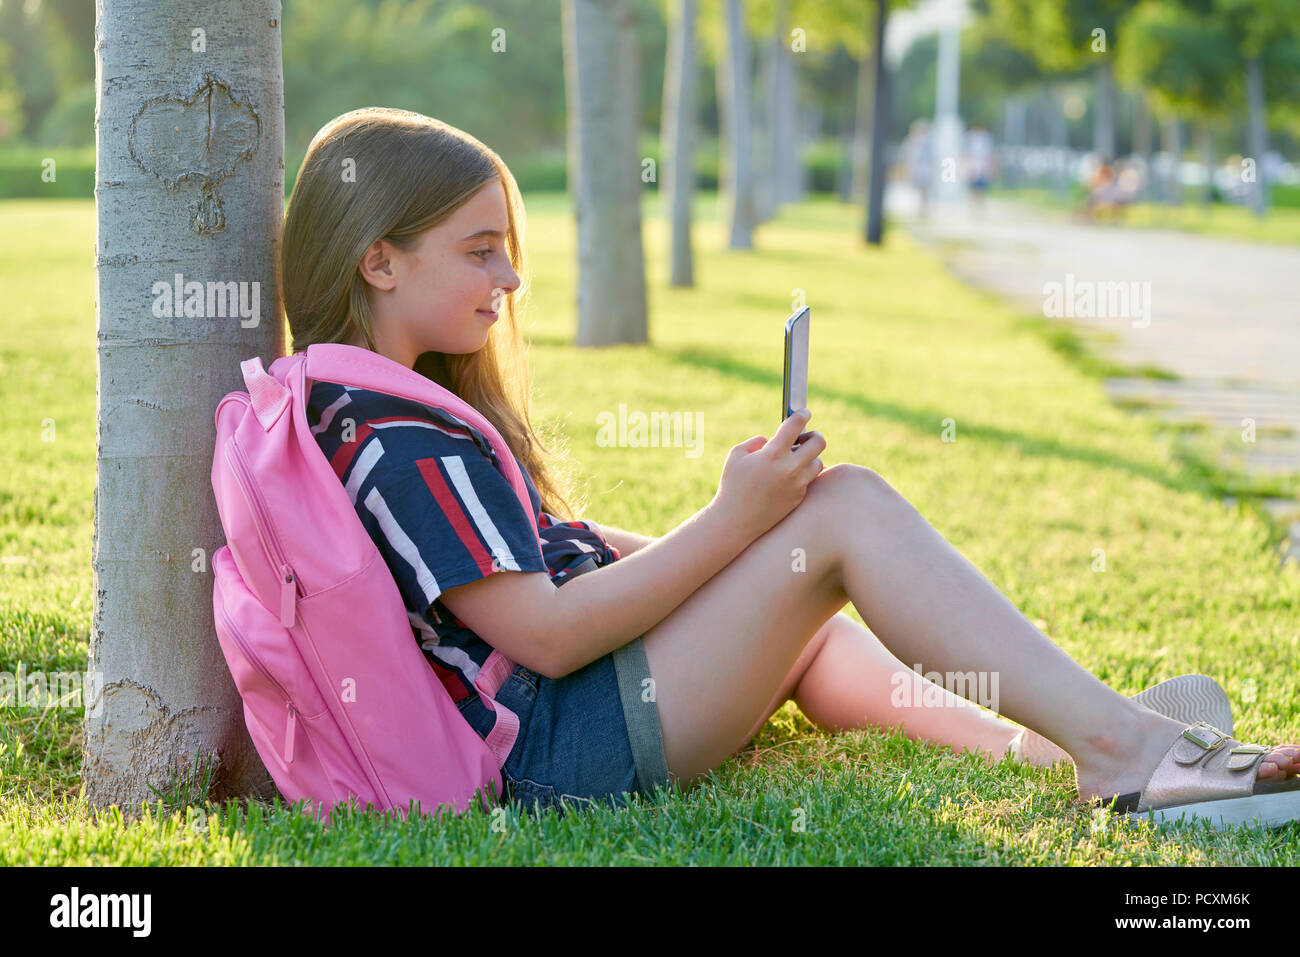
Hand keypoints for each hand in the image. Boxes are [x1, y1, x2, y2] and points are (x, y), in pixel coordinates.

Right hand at [711, 408, 825, 540]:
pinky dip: (802, 474)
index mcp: (773, 454)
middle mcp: (790, 468)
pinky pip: (809, 480)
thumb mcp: (736, 455)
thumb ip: (756, 442)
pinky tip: (789, 475)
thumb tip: (771, 440)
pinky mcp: (799, 498)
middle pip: (818, 443)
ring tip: (795, 459)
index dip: (802, 415)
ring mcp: (797, 485)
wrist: (736, 521)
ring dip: (809, 457)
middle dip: (813, 435)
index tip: (804, 413)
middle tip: (804, 438)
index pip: (796, 425)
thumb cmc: (732, 485)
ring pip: (818, 462)